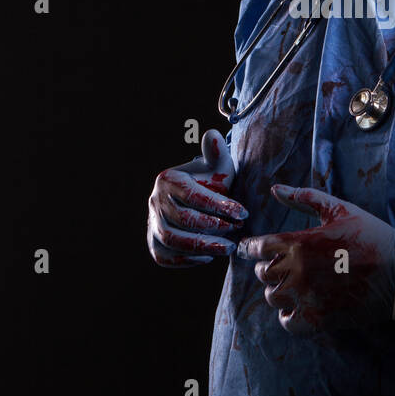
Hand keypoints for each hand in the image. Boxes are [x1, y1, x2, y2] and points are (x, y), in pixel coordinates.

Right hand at [146, 129, 246, 267]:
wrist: (200, 199)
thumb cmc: (213, 182)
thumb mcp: (218, 167)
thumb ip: (216, 153)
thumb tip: (212, 135)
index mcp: (168, 179)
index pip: (193, 195)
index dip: (218, 205)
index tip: (242, 213)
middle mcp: (155, 200)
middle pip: (181, 219)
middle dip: (212, 228)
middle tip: (236, 232)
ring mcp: (152, 221)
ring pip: (170, 239)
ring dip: (200, 246)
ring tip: (226, 248)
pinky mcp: (153, 241)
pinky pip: (162, 255)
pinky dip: (183, 260)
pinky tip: (207, 258)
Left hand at [238, 185, 394, 333]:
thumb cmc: (371, 235)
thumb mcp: (339, 209)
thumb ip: (305, 197)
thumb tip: (275, 189)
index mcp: (300, 243)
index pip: (259, 247)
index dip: (251, 248)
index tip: (251, 249)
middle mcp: (298, 271)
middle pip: (264, 274)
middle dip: (269, 268)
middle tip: (283, 266)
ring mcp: (307, 297)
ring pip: (274, 298)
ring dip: (279, 291)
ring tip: (295, 285)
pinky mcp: (318, 319)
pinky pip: (287, 323)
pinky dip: (288, 316)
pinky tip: (300, 307)